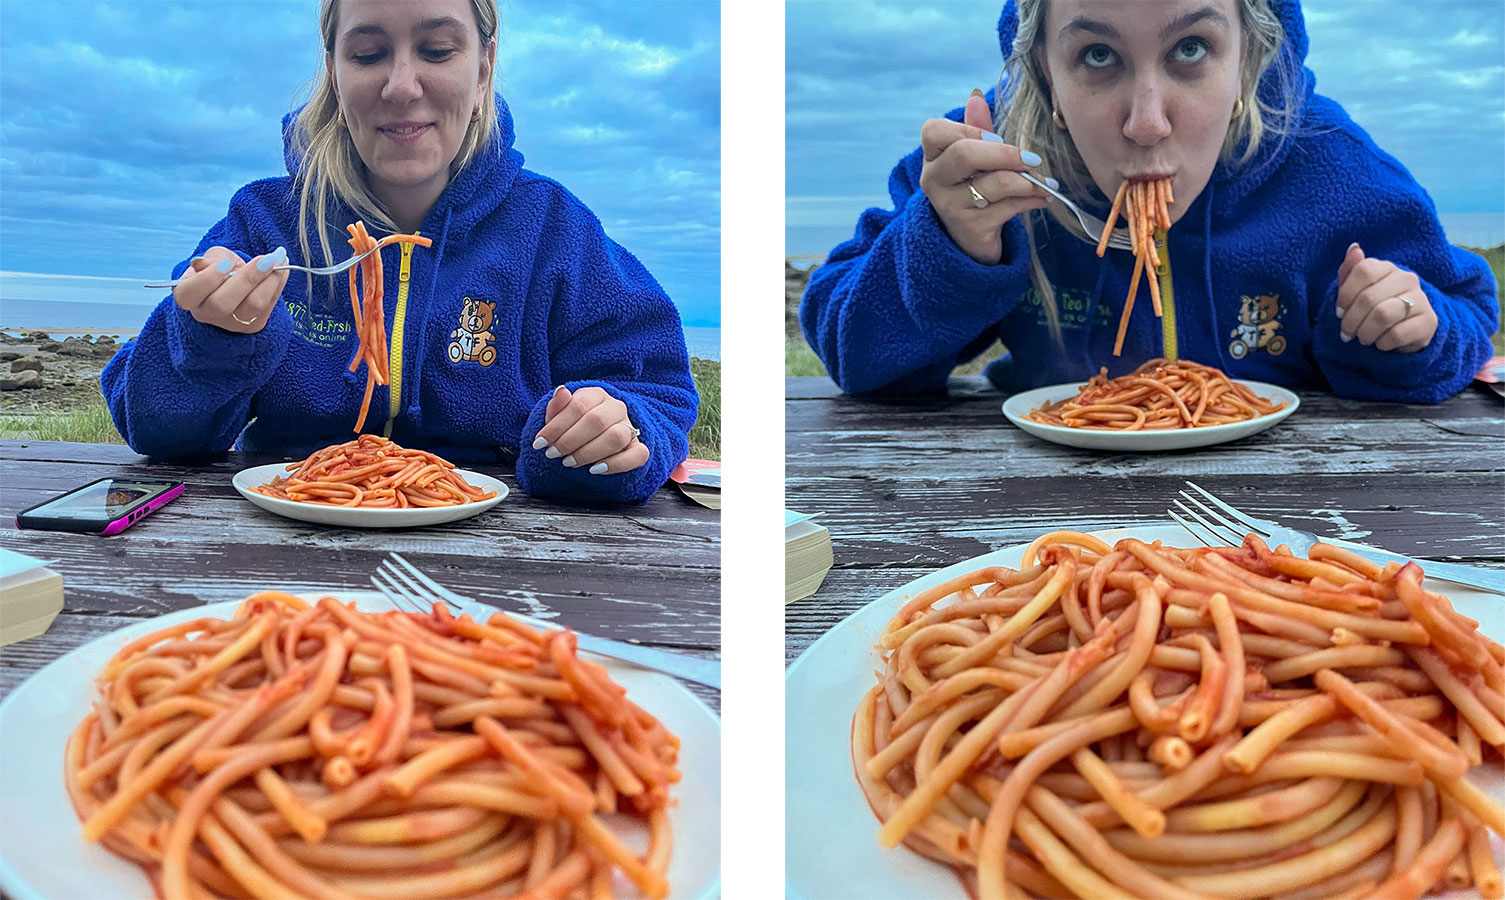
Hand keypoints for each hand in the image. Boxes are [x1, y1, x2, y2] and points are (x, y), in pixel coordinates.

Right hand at [173, 245, 289, 333]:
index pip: (188, 294)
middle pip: (222, 304)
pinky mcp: (254, 325)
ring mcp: (231, 323)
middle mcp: (206, 313)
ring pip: (252, 307)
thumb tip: (201, 263)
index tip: (225, 264)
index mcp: (188, 295)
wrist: (236, 281)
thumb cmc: (219, 268)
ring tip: (277, 260)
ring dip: (269, 281)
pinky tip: (282, 267)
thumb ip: (208, 260)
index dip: (206, 280)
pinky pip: (269, 305)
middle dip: (246, 279)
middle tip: (264, 259)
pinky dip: (278, 283)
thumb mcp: (212, 258)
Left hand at [530, 386, 648, 475]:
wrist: (592, 441)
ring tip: (569, 462)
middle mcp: (616, 408)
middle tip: (553, 454)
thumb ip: (557, 407)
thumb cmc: (572, 427)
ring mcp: (630, 427)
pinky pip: (637, 455)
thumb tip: (561, 391)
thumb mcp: (559, 416)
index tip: (540, 443)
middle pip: (597, 421)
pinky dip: (616, 464)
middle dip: (570, 441)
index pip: (579, 405)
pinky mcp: (638, 448)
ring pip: (616, 437)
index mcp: (596, 395)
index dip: (557, 426)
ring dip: (589, 453)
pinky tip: (595, 469)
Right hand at [919, 90, 1052, 264]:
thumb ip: (977, 129)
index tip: (997, 137)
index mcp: (932, 158)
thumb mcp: (975, 159)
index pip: (934, 132)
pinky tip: (1041, 198)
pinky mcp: (970, 228)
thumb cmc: (974, 189)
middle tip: (1034, 159)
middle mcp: (934, 181)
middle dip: (1006, 153)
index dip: (967, 130)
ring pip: (994, 184)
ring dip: (1028, 182)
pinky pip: (1007, 207)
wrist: (970, 241)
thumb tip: (977, 96)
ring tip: (1046, 183)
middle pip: (965, 154)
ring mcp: (949, 206)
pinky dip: (1031, 200)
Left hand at [1335, 243, 1436, 351]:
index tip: (1339, 312)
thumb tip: (1354, 248)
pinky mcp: (1428, 321)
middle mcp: (1407, 279)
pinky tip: (1381, 343)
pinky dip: (1382, 343)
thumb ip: (1351, 271)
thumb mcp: (1357, 290)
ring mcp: (1421, 299)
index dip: (1345, 295)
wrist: (1406, 329)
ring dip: (1365, 333)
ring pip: (1383, 316)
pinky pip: (1397, 334)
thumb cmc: (1374, 307)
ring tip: (1363, 338)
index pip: (1363, 271)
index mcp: (1387, 268)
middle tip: (1347, 333)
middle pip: (1369, 298)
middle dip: (1351, 321)